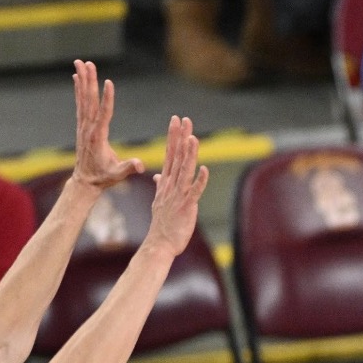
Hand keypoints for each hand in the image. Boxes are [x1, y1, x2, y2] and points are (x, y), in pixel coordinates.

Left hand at [69, 60, 143, 191]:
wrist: (85, 181)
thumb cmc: (104, 178)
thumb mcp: (118, 175)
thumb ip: (129, 168)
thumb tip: (140, 165)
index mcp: (98, 137)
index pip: (104, 114)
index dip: (107, 98)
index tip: (108, 83)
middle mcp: (88, 128)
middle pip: (89, 100)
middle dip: (89, 81)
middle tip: (88, 63)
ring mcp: (83, 126)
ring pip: (83, 99)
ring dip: (83, 80)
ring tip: (81, 63)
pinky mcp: (82, 126)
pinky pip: (80, 104)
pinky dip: (79, 90)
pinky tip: (77, 78)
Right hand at [141, 115, 208, 256]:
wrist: (160, 243)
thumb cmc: (163, 223)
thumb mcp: (160, 200)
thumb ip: (160, 185)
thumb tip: (158, 175)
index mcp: (166, 182)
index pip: (170, 154)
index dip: (174, 137)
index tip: (176, 121)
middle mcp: (170, 185)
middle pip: (176, 157)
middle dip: (180, 138)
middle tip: (183, 119)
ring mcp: (178, 195)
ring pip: (184, 171)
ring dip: (189, 154)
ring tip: (193, 138)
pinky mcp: (186, 206)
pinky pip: (194, 192)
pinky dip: (199, 181)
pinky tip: (205, 169)